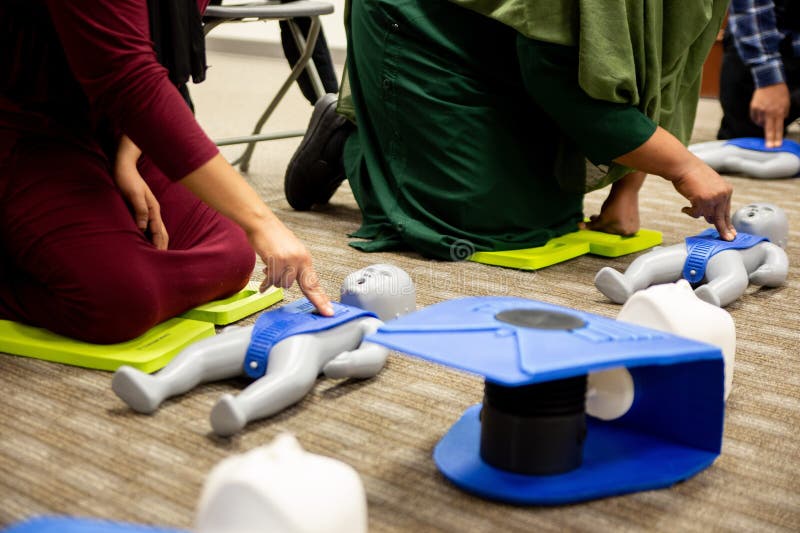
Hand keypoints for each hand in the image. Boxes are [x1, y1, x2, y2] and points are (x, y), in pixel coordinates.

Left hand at [114, 136, 167, 249]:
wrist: (123, 166)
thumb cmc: (126, 179)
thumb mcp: (133, 194)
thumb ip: (139, 210)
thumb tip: (143, 228)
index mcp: (153, 210)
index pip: (159, 233)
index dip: (160, 246)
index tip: (159, 259)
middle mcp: (153, 212)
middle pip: (162, 234)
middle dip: (162, 248)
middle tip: (161, 264)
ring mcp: (148, 211)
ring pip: (157, 231)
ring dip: (158, 243)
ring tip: (156, 256)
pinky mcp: (141, 210)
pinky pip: (149, 227)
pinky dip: (151, 236)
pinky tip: (146, 242)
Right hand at [179, 153, 333, 315]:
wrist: (261, 224)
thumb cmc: (274, 238)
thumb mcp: (291, 253)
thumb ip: (294, 268)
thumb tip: (288, 283)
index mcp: (306, 258)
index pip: (314, 282)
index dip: (322, 298)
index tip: (329, 310)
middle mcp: (300, 260)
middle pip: (304, 287)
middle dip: (314, 299)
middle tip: (325, 312)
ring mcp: (289, 261)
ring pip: (283, 284)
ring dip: (276, 280)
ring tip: (271, 271)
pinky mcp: (276, 261)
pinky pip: (271, 280)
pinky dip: (266, 283)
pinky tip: (263, 286)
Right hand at [612, 127, 735, 239]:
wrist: (683, 166)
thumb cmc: (692, 174)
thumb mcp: (710, 186)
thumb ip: (714, 200)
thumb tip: (711, 218)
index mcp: (726, 190)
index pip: (727, 211)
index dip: (728, 223)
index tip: (731, 232)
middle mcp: (722, 194)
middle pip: (721, 217)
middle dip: (723, 229)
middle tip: (727, 239)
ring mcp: (713, 197)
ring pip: (706, 216)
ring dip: (697, 214)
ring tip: (690, 207)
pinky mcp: (702, 200)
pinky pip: (696, 214)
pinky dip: (689, 212)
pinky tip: (685, 207)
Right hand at [750, 83, 790, 147]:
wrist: (769, 81)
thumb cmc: (779, 91)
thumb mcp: (786, 103)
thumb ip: (784, 113)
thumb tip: (781, 120)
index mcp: (779, 111)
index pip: (778, 128)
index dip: (777, 137)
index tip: (776, 145)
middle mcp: (769, 112)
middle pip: (769, 129)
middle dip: (770, 139)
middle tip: (769, 147)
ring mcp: (760, 110)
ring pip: (761, 122)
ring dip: (764, 122)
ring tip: (766, 114)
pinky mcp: (754, 107)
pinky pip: (755, 117)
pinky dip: (758, 117)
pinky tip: (760, 113)